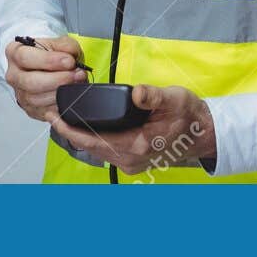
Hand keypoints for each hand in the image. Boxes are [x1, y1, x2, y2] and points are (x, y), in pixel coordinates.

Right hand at [3, 35, 85, 121]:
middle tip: (76, 74)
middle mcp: (14, 75)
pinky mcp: (32, 110)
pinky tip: (70, 99)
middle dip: (58, 80)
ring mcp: (21, 94)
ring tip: (76, 83)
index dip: (49, 60)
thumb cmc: (51, 54)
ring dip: (61, 93)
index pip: (26, 58)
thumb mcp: (59, 42)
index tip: (69, 61)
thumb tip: (70, 56)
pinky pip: (46, 113)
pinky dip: (60, 107)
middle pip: (30, 82)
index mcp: (15, 53)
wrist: (50, 68)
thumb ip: (65, 46)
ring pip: (37, 100)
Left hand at [51, 84, 215, 176]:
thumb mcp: (174, 99)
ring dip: (81, 138)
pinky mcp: (133, 162)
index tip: (56, 119)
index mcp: (139, 144)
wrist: (202, 135)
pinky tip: (86, 130)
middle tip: (53, 116)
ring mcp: (132, 163)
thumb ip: (153, 96)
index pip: (96, 140)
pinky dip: (93, 141)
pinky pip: (106, 153)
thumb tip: (136, 93)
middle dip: (71, 133)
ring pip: (98, 152)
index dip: (72, 130)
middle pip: (92, 148)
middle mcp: (132, 159)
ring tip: (65, 121)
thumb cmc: (189, 116)